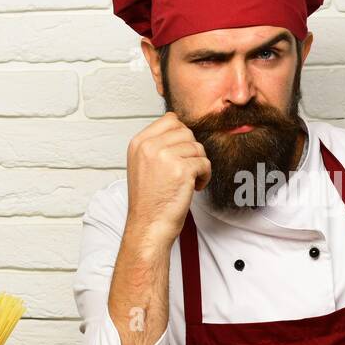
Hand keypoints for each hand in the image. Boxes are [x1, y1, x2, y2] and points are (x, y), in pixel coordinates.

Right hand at [122, 112, 211, 250]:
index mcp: (139, 143)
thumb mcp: (142, 165)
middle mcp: (150, 146)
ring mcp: (165, 156)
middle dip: (191, 151)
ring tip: (189, 181)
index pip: (170, 119)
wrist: (149, 225)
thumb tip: (180, 129)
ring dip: (199, 165)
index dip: (181, 136)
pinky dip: (205, 176)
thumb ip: (156, 145)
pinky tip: (193, 188)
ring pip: (198, 147)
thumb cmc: (149, 200)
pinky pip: (205, 163)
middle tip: (186, 170)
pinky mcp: (181, 169)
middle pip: (186, 132)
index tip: (180, 154)